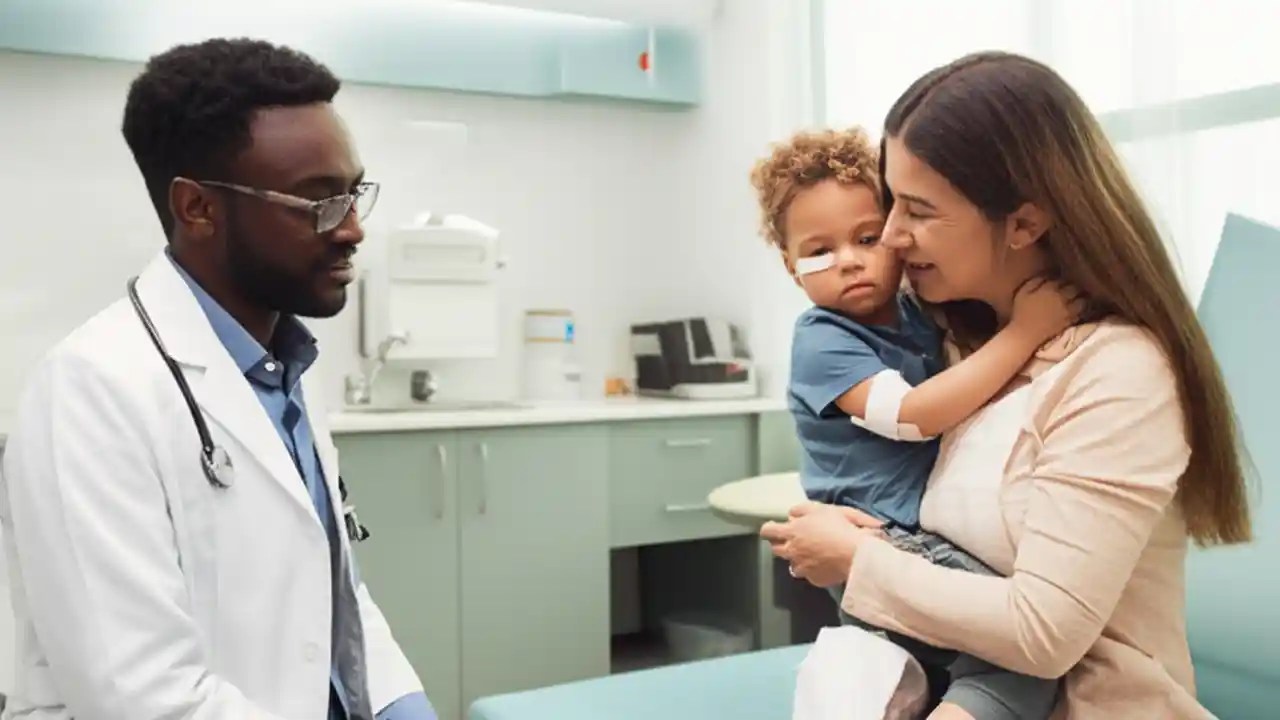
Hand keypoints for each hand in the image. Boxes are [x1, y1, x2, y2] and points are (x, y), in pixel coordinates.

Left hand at [760, 504, 882, 587]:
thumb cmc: (840, 527)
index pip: (768, 531)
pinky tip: (825, 564)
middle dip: (781, 544)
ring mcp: (803, 568)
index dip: (769, 529)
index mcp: (792, 532)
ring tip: (811, 554)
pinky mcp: (815, 580)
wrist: (856, 553)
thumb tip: (791, 515)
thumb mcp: (820, 509)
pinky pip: (810, 575)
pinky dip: (814, 570)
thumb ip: (801, 510)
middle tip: (792, 539)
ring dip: (798, 559)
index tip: (772, 528)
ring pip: (792, 565)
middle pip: (776, 550)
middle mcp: (793, 552)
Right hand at [1010, 277, 1086, 344]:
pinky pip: (1081, 312)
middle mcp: (1063, 297)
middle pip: (1075, 289)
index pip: (1062, 280)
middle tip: (1071, 290)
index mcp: (1050, 288)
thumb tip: (1048, 276)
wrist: (1025, 335)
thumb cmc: (1021, 313)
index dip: (1062, 281)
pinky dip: (1081, 310)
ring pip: (1082, 300)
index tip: (1059, 283)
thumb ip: (1036, 281)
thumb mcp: (1023, 292)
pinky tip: (1077, 310)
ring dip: (1081, 298)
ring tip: (1078, 299)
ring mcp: (1068, 310)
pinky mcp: (1070, 321)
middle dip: (1074, 288)